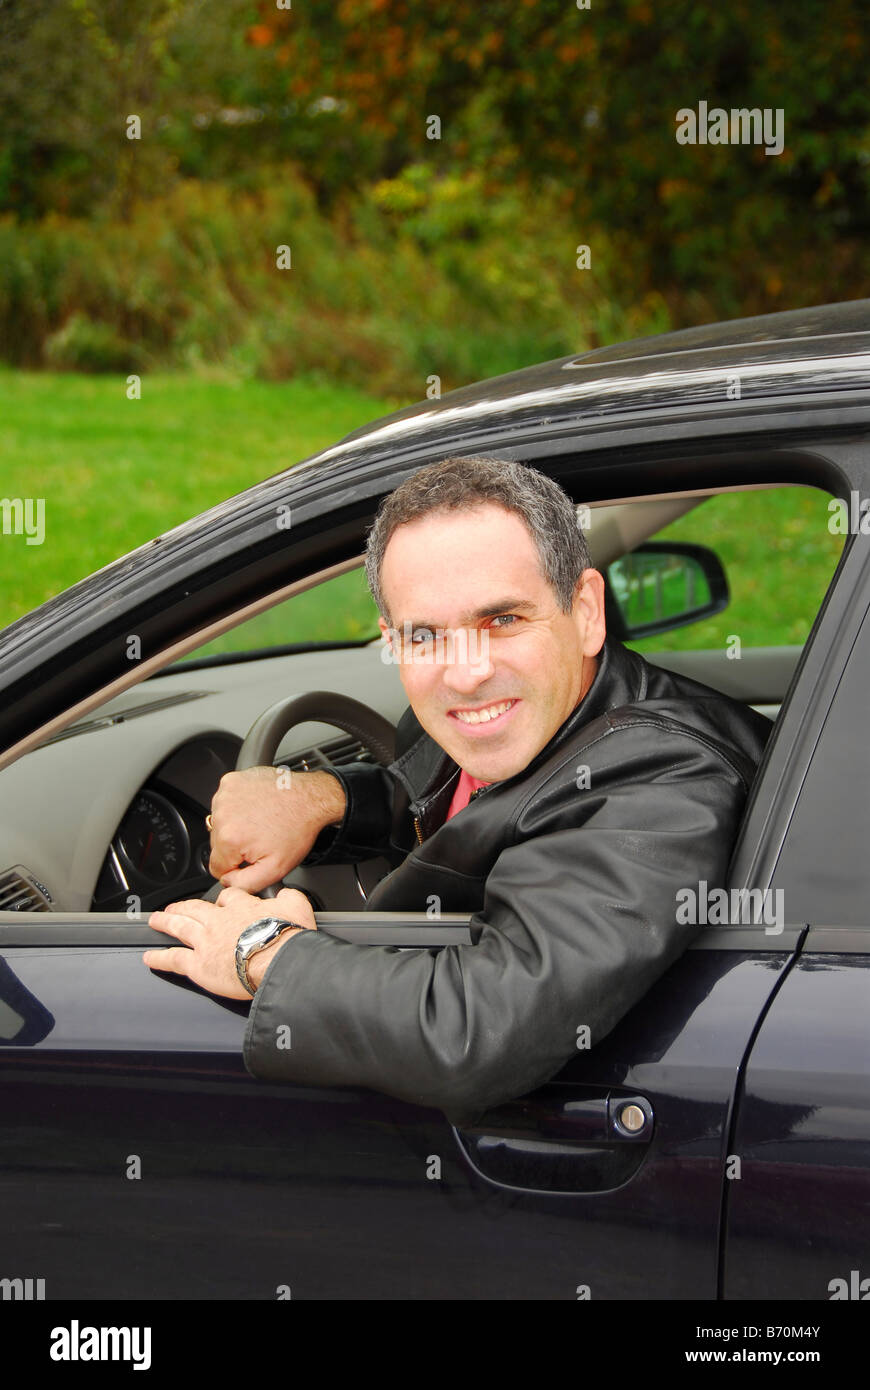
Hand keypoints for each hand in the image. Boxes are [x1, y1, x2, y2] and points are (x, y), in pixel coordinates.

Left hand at [143, 886, 315, 998]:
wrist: (278, 961)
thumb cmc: (288, 938)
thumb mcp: (297, 905)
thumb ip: (288, 897)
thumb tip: (286, 894)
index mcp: (242, 907)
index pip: (228, 897)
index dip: (223, 899)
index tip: (222, 901)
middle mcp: (219, 921)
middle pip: (195, 908)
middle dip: (183, 906)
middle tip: (175, 906)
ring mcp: (206, 942)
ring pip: (180, 927)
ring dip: (166, 923)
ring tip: (156, 920)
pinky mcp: (199, 965)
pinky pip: (173, 959)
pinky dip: (159, 958)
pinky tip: (150, 958)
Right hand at [207, 767, 345, 893]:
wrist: (309, 799)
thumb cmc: (297, 829)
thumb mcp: (275, 870)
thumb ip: (244, 884)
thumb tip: (227, 882)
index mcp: (229, 838)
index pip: (216, 867)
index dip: (236, 867)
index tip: (252, 857)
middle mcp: (223, 815)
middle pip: (218, 845)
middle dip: (237, 845)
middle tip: (261, 838)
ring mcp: (225, 795)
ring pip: (220, 824)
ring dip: (236, 826)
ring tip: (261, 822)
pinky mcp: (230, 782)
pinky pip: (224, 804)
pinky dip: (237, 807)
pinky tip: (256, 808)